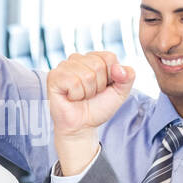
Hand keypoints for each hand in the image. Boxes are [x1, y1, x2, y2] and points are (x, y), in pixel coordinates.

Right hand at [47, 52, 134, 173]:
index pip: (109, 57)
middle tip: (90, 94)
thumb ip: (128, 77)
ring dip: (87, 92)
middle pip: (98, 65)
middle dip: (99, 86)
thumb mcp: (120, 92)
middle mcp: (78, 58)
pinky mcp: (54, 76)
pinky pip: (73, 82)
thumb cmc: (98, 107)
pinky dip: (76, 95)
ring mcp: (64, 66)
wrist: (83, 126)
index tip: (103, 88)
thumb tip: (119, 68)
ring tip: (81, 96)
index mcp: (94, 58)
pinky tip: (71, 97)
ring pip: (87, 75)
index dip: (110, 77)